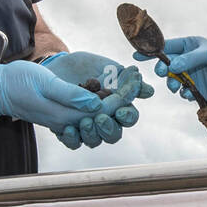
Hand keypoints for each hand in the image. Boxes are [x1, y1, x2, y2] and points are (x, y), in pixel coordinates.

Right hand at [0, 56, 147, 149]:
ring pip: (102, 124)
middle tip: (134, 84)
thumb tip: (97, 105)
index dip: (125, 94)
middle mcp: (72, 121)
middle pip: (108, 126)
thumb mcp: (46, 84)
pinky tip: (112, 90)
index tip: (137, 76)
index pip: (106, 112)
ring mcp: (69, 118)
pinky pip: (90, 117)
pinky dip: (104, 108)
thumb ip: (71, 96)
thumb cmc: (20, 83)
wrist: (0, 88)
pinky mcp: (66, 111)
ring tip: (127, 88)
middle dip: (125, 108)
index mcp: (68, 117)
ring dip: (116, 109)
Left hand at [39, 51, 154, 148]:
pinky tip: (67, 129)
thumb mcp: (108, 68)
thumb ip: (127, 80)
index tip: (120, 111)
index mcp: (118, 106)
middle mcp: (104, 120)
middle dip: (108, 129)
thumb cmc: (87, 66)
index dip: (127, 117)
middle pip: (113, 135)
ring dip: (91, 135)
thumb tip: (149, 92)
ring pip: (94, 141)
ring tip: (84, 122)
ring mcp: (86, 126)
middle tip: (99, 118)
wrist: (57, 64)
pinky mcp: (68, 129)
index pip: (129, 117)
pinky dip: (71, 138)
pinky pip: (73, 142)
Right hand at [136, 36, 206, 108]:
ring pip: (172, 80)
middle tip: (162, 73)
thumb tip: (171, 66)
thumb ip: (192, 58)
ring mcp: (190, 76)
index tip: (138, 55)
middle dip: (161, 69)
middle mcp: (187, 60)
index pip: (168, 46)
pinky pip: (182, 92)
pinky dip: (183, 93)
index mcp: (190, 46)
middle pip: (166, 64)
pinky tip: (190, 93)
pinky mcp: (195, 90)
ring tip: (176, 86)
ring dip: (171, 83)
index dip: (153, 50)